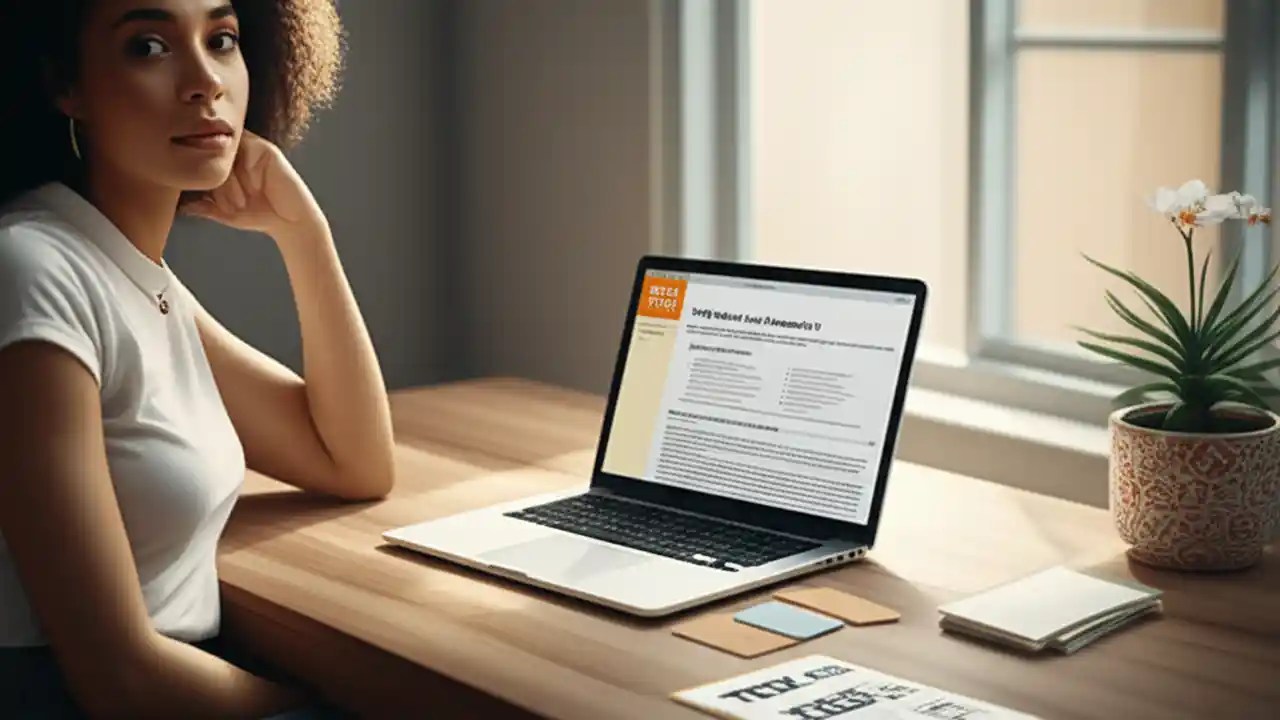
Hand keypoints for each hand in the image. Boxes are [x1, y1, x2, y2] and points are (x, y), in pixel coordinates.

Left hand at [182, 129, 323, 239]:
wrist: (291, 221)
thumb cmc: (260, 216)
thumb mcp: (227, 214)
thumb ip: (206, 207)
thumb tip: (182, 206)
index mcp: (224, 167)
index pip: (201, 161)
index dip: (203, 181)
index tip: (219, 207)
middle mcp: (235, 156)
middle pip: (211, 155)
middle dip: (218, 184)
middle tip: (231, 206)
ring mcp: (250, 150)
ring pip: (226, 153)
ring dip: (231, 180)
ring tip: (242, 202)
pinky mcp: (266, 150)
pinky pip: (246, 149)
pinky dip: (246, 171)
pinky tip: (255, 189)